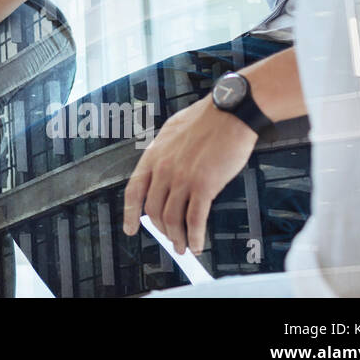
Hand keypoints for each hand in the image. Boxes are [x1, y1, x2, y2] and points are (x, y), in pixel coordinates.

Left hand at [122, 96, 258, 255]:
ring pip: (172, 218)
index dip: (130, 213)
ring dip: (177, 238)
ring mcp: (182, 178)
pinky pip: (195, 220)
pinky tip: (198, 244)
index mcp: (154, 155)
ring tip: (183, 247)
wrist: (230, 112)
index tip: (130, 228)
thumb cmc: (206, 118)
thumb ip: (164, 152)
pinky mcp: (204, 185)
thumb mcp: (172, 131)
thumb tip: (161, 169)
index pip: (133, 190)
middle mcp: (163, 169)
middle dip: (160, 230)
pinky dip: (195, 237)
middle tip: (169, 239)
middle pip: (153, 209)